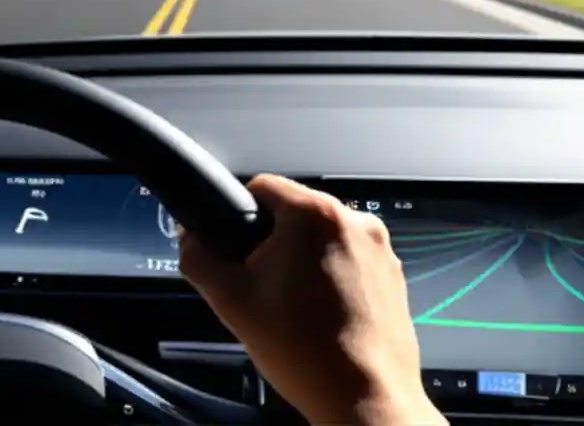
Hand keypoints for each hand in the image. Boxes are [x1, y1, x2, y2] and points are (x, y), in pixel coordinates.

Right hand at [179, 174, 444, 425]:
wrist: (361, 397)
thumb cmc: (305, 350)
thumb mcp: (229, 300)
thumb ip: (198, 257)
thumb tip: (190, 239)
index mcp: (316, 214)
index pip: (263, 186)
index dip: (239, 215)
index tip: (234, 245)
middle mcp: (356, 222)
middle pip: (295, 214)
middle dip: (272, 244)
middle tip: (261, 287)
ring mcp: (381, 250)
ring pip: (322, 240)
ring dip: (303, 263)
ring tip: (293, 308)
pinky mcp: (393, 276)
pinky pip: (350, 263)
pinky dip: (331, 281)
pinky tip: (320, 316)